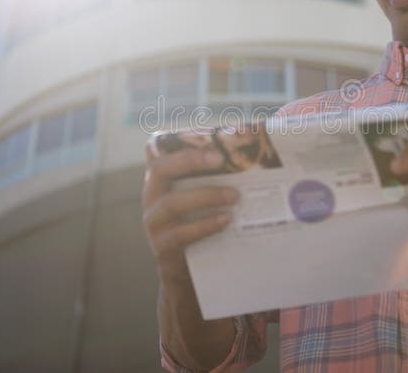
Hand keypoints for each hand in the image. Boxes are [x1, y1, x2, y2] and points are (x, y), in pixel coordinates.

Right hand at [141, 139, 239, 286]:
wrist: (187, 272)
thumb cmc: (200, 224)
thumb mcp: (202, 199)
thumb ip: (215, 177)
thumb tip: (256, 146)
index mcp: (161, 180)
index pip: (153, 150)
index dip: (174, 141)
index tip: (203, 135)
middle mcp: (151, 196)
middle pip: (159, 169)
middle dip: (189, 160)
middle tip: (220, 158)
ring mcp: (153, 222)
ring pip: (173, 203)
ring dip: (206, 195)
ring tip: (234, 195)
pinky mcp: (162, 246)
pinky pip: (181, 233)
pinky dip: (205, 225)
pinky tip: (226, 220)